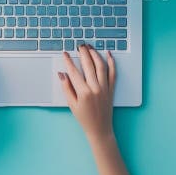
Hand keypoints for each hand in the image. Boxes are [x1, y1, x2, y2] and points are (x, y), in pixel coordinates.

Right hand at [59, 44, 130, 174]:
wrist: (100, 129)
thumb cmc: (84, 118)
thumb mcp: (71, 104)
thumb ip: (66, 88)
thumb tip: (62, 74)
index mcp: (83, 92)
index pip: (74, 72)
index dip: (68, 61)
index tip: (65, 53)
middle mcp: (95, 88)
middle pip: (88, 65)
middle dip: (83, 53)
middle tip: (79, 45)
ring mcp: (105, 88)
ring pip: (101, 66)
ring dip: (95, 54)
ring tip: (90, 47)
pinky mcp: (111, 89)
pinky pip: (113, 73)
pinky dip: (112, 62)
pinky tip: (108, 54)